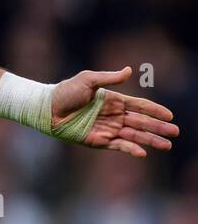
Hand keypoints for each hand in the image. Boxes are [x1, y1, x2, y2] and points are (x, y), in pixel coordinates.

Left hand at [51, 66, 178, 157]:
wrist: (47, 108)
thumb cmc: (66, 92)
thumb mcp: (88, 80)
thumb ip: (110, 78)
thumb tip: (129, 71)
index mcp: (114, 101)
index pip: (139, 106)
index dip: (154, 110)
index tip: (169, 115)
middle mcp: (114, 116)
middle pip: (141, 122)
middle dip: (158, 127)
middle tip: (175, 132)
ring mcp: (107, 129)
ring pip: (134, 136)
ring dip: (150, 140)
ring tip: (167, 145)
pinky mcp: (98, 141)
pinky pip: (118, 145)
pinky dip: (130, 149)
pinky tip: (143, 152)